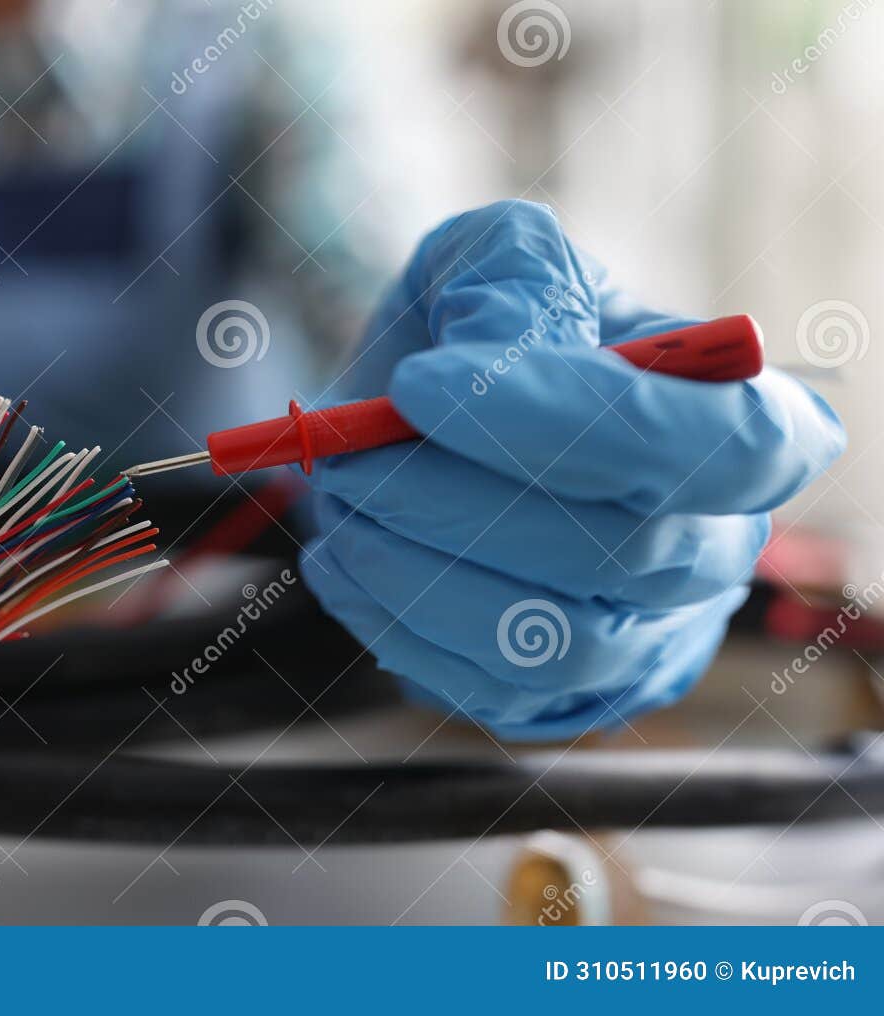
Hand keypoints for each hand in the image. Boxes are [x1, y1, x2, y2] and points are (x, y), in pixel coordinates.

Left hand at [300, 200, 844, 738]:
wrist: (425, 415)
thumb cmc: (483, 331)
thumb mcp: (498, 259)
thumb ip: (516, 276)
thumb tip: (495, 355)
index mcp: (749, 423)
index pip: (724, 444)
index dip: (576, 421)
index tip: (421, 385)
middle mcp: (718, 547)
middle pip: (625, 555)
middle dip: (457, 502)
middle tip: (347, 458)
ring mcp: (648, 639)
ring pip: (550, 642)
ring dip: (415, 573)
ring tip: (340, 502)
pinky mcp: (562, 698)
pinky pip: (486, 689)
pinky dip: (393, 622)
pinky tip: (346, 556)